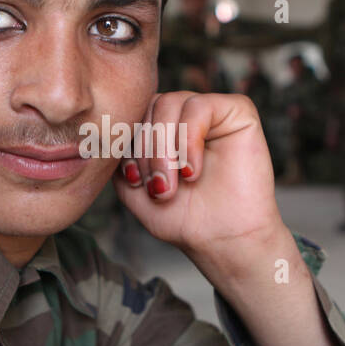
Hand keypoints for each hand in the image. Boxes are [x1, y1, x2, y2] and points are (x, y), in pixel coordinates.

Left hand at [113, 92, 283, 268]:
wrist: (225, 243)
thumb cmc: (183, 219)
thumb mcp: (133, 189)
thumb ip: (117, 156)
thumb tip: (106, 128)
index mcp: (162, 128)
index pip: (133, 113)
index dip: (127, 144)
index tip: (132, 181)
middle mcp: (185, 114)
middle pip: (149, 106)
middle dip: (146, 150)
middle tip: (157, 188)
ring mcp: (211, 111)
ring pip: (170, 103)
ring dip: (164, 149)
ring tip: (172, 185)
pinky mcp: (238, 112)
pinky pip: (200, 107)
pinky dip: (188, 141)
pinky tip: (192, 172)